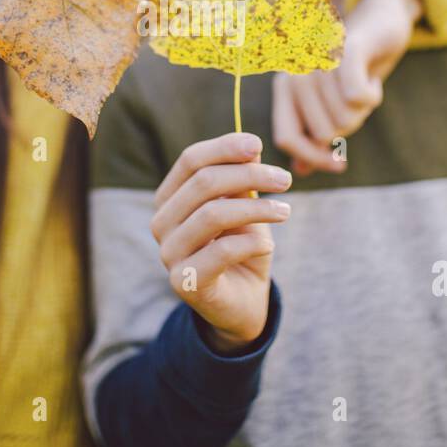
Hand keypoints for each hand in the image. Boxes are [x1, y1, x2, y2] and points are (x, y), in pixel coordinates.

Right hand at [151, 132, 290, 353]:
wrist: (243, 300)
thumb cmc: (242, 247)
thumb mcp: (245, 206)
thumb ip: (242, 179)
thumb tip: (251, 147)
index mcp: (170, 198)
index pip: (191, 161)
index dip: (224, 147)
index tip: (259, 145)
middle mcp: (162, 223)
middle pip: (203, 182)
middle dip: (249, 175)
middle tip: (284, 180)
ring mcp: (168, 254)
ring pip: (212, 214)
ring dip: (256, 208)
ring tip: (285, 211)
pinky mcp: (184, 282)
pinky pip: (221, 251)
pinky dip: (252, 243)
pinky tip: (268, 246)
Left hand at [273, 0, 419, 174]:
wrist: (380, 22)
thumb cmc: (353, 71)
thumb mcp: (330, 104)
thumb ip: (313, 134)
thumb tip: (300, 170)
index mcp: (285, 88)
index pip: (287, 138)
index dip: (313, 157)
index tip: (338, 164)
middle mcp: (296, 72)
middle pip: (323, 132)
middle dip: (349, 127)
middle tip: (356, 101)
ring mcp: (319, 60)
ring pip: (344, 118)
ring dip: (362, 110)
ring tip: (363, 85)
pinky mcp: (347, 49)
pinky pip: (356, 97)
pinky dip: (371, 97)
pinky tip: (372, 81)